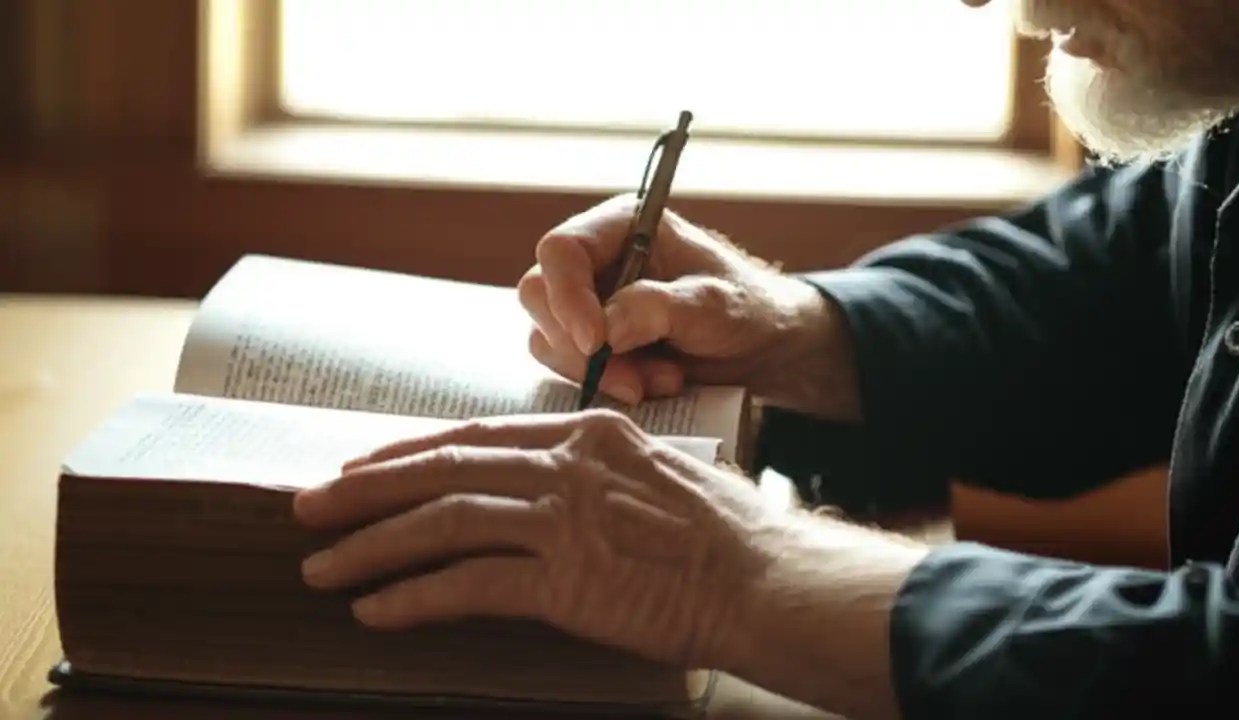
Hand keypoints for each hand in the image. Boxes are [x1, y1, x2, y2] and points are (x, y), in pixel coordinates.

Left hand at [293, 410, 927, 718]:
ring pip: (443, 521)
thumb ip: (593, 478)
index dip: (410, 450)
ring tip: (321, 566)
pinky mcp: (565, 579)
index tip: (364, 462)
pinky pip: (467, 585)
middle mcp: (566, 465)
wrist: (769, 579)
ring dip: (371, 544)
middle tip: (309, 503)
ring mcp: (563, 519)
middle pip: (444, 467)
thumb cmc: (726, 538)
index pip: (477, 433)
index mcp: (587, 433)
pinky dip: (413, 597)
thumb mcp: (655, 480)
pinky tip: (375, 610)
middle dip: (366, 487)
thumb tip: (543, 496)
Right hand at [518, 195, 860, 419]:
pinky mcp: (587, 341)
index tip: (595, 343)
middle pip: (540, 296)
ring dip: (600, 372)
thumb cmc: (745, 308)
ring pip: (547, 338)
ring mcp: (586, 302)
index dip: (567, 297)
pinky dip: (605, 384)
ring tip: (663, 380)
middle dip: (581, 347)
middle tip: (633, 380)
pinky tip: (653, 385)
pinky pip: (567, 366)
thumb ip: (657, 309)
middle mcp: (594, 259)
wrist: (761, 347)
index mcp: (620, 226)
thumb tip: (602, 330)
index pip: (561, 250)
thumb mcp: (712, 305)